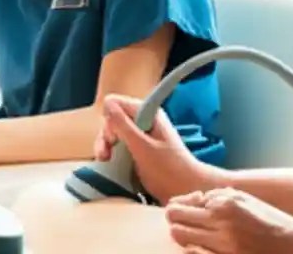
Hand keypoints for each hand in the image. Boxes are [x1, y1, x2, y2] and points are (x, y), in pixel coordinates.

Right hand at [96, 94, 219, 204]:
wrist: (186, 191)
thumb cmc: (168, 170)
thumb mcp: (143, 147)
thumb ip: (123, 125)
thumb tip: (107, 102)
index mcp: (148, 113)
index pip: (115, 103)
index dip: (110, 120)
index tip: (113, 140)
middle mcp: (143, 120)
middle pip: (111, 119)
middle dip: (105, 137)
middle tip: (106, 155)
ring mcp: (141, 135)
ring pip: (113, 133)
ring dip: (106, 147)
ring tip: (105, 161)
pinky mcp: (139, 149)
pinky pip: (119, 145)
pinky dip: (112, 154)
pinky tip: (110, 164)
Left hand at [165, 189, 292, 253]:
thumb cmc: (275, 223)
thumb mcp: (248, 201)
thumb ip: (220, 197)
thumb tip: (196, 199)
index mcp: (225, 205)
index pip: (181, 204)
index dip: (180, 206)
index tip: (187, 208)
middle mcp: (220, 224)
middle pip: (174, 220)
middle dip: (176, 219)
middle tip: (187, 222)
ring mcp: (222, 247)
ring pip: (180, 238)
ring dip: (183, 235)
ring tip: (197, 235)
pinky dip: (194, 250)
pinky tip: (205, 247)